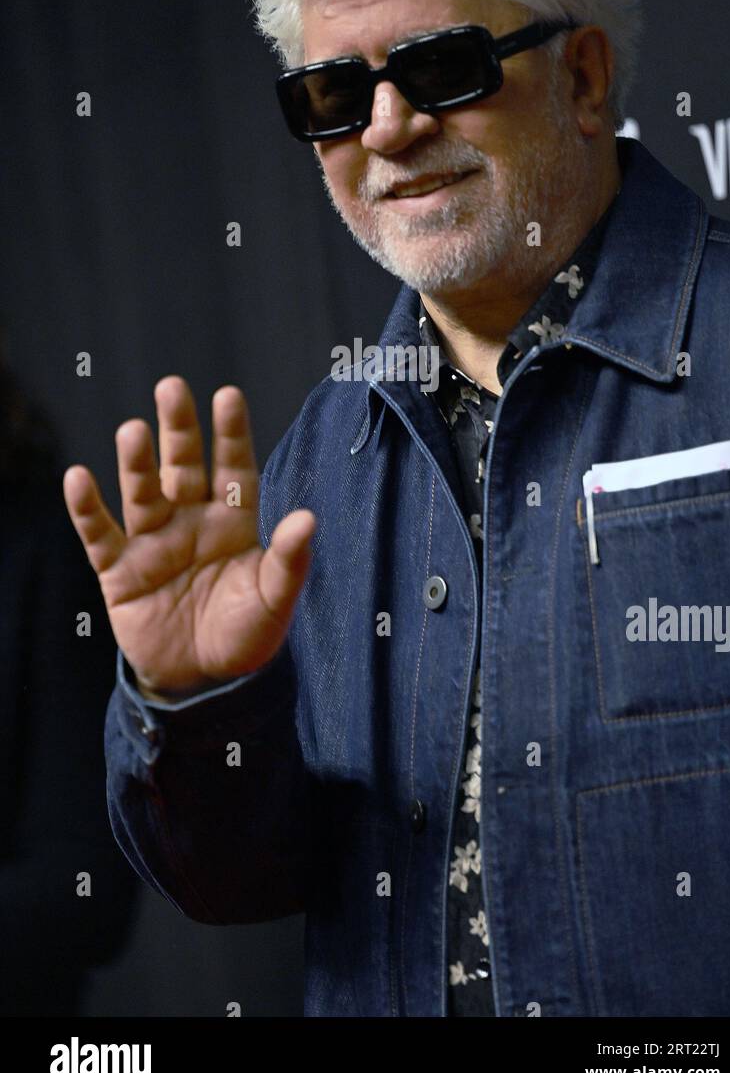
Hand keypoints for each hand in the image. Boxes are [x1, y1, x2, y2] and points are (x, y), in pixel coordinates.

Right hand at [63, 376, 315, 692]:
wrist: (204, 685)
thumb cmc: (246, 637)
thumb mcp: (274, 600)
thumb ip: (288, 561)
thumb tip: (308, 518)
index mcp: (232, 523)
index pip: (233, 469)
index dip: (230, 433)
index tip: (228, 395)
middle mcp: (191, 523)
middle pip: (182, 467)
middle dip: (178, 429)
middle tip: (171, 387)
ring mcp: (153, 543)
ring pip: (142, 492)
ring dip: (136, 462)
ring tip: (132, 430)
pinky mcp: (120, 571)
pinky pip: (100, 534)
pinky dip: (87, 508)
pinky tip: (78, 478)